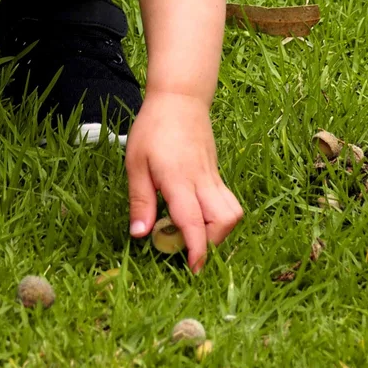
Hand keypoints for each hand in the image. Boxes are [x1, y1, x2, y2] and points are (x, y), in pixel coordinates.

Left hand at [124, 90, 242, 271]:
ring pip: (232, 212)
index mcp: (178, 178)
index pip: (193, 220)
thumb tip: (140, 234)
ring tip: (193, 231)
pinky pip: (227, 202)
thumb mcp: (135, 163)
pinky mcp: (217, 173)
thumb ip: (140, 200)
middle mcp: (202, 180)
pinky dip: (218, 217)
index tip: (194, 269)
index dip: (196, 248)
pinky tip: (197, 214)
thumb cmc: (153, 128)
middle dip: (211, 243)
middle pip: (223, 221)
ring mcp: (213, 176)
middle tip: (186, 246)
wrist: (180, 98)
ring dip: (219, 231)